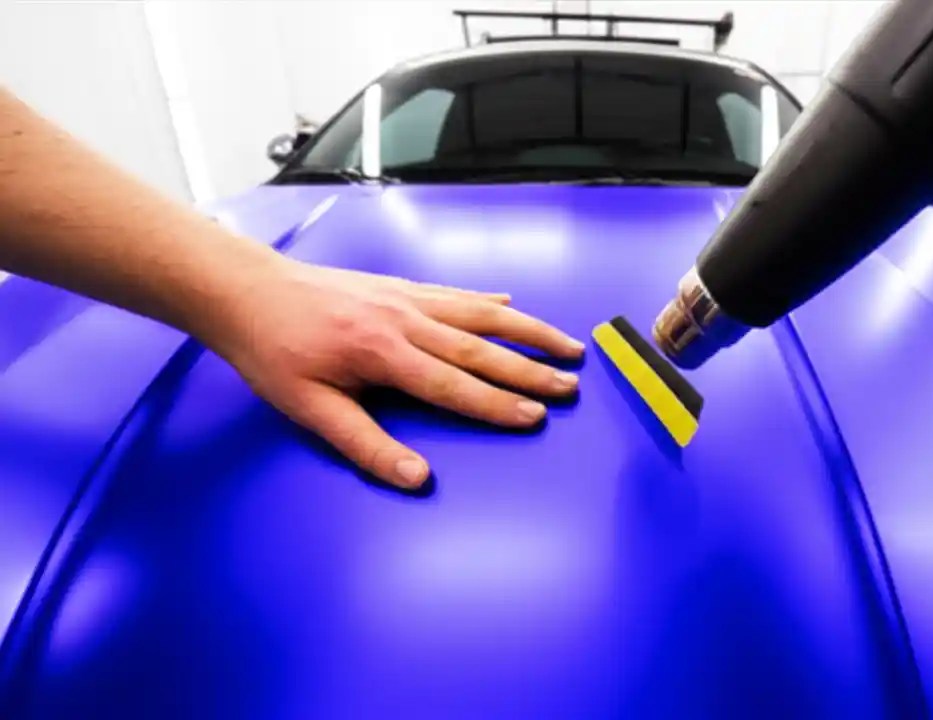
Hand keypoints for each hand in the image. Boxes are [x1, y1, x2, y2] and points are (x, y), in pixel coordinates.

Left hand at [204, 256, 583, 489]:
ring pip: (481, 315)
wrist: (247, 291)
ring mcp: (405, 298)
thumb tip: (414, 478)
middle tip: (571, 384)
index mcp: (383, 353)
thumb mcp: (309, 408)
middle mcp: (404, 320)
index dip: (498, 404)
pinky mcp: (399, 287)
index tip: (536, 416)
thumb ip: (366, 444)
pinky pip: (455, 294)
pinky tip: (511, 306)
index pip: (454, 386)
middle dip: (530, 369)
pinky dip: (488, 302)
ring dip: (527, 331)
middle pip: (480, 349)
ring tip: (566, 344)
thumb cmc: (273, 352)